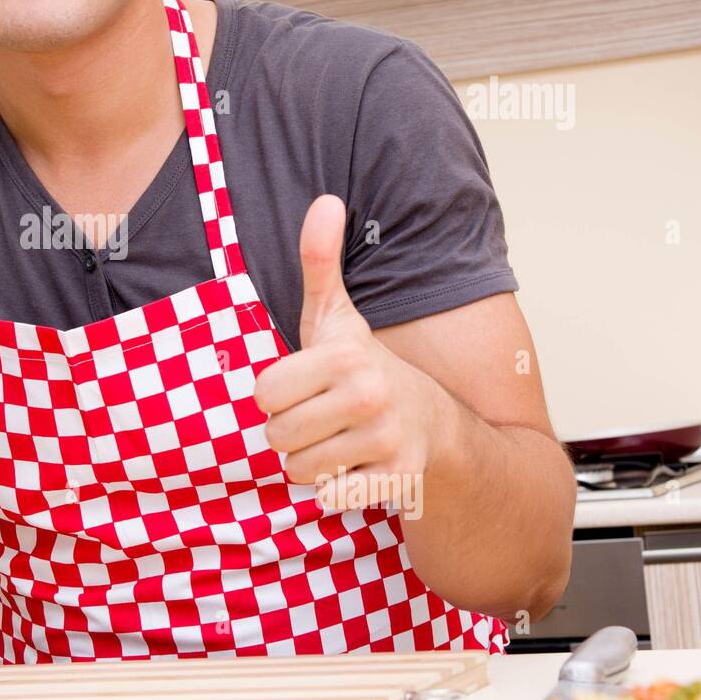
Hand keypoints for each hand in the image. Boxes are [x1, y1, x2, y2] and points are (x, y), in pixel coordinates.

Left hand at [252, 194, 443, 513]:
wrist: (438, 425)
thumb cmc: (368, 369)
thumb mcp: (338, 317)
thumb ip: (320, 262)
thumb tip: (324, 201)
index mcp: (345, 355)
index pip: (262, 394)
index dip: (276, 396)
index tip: (304, 388)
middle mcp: (369, 395)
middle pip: (276, 436)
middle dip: (290, 433)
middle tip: (321, 419)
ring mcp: (385, 440)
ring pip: (298, 471)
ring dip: (310, 463)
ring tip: (336, 441)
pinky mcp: (396, 481)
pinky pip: (330, 498)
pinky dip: (336, 491)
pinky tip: (355, 468)